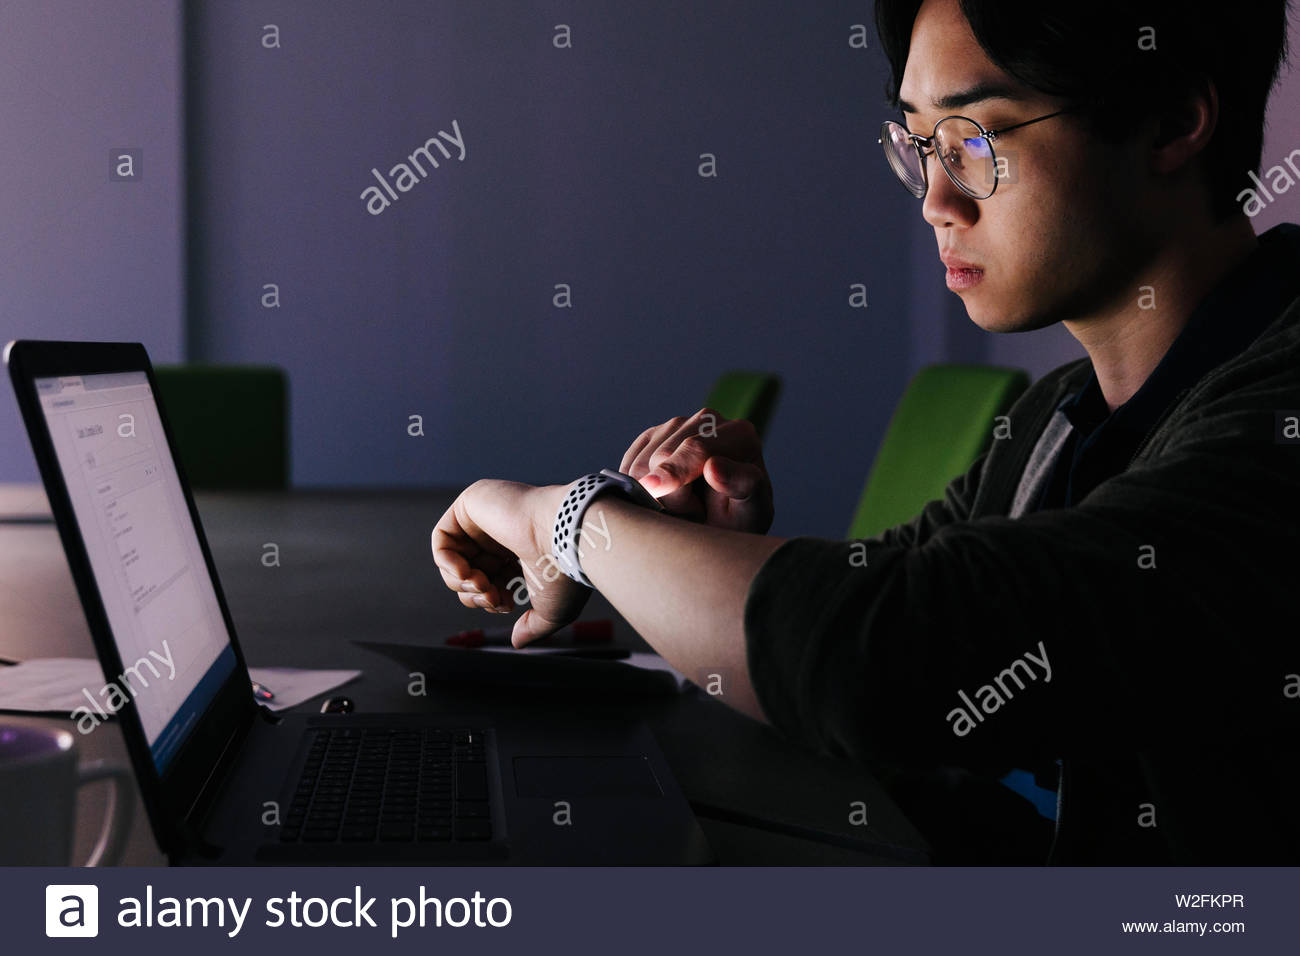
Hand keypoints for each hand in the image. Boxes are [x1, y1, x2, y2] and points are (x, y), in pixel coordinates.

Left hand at [431, 480, 590, 646]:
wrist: (568, 538)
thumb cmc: (565, 570)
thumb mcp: (551, 609)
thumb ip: (534, 626)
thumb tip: (517, 642)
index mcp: (522, 552)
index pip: (490, 582)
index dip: (490, 600)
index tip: (505, 605)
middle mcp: (503, 533)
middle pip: (468, 573)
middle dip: (474, 594)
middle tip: (490, 597)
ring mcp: (487, 517)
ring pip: (452, 560)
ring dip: (460, 582)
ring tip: (480, 585)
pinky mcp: (472, 502)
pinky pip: (441, 538)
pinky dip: (446, 563)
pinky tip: (465, 573)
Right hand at [620, 407, 773, 533]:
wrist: (720, 522)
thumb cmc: (739, 520)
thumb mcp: (752, 512)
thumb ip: (741, 486)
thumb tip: (713, 466)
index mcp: (740, 435)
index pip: (697, 448)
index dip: (674, 470)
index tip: (652, 488)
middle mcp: (709, 420)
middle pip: (664, 456)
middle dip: (671, 495)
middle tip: (696, 514)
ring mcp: (676, 425)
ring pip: (641, 463)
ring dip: (655, 495)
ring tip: (683, 506)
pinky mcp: (651, 437)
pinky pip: (629, 465)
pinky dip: (637, 488)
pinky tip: (661, 499)